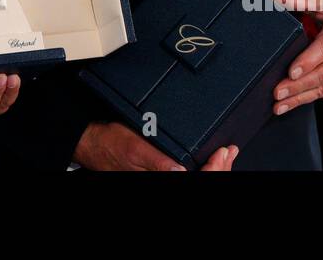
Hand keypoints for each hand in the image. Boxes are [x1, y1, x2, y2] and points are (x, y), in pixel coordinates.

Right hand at [73, 121, 238, 170]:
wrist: (93, 143)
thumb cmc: (110, 144)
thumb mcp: (133, 147)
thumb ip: (157, 160)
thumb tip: (180, 169)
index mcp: (160, 178)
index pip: (195, 180)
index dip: (213, 169)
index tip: (222, 154)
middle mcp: (163, 179)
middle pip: (200, 180)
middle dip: (219, 168)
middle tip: (229, 152)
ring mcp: (164, 176)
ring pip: (196, 179)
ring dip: (214, 168)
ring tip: (226, 155)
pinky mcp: (163, 172)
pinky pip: (188, 175)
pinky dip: (203, 168)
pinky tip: (211, 161)